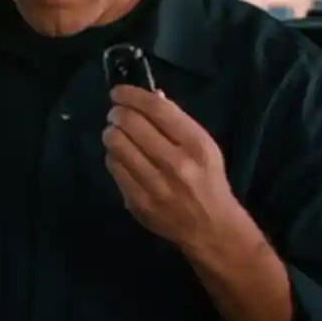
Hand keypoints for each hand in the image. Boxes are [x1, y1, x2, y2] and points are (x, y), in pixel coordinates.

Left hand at [102, 85, 240, 250]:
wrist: (210, 228)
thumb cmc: (208, 180)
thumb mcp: (204, 145)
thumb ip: (177, 122)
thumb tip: (151, 96)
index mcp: (196, 145)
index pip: (156, 109)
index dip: (131, 95)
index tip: (118, 92)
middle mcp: (176, 163)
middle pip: (130, 123)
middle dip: (117, 113)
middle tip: (116, 114)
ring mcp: (155, 185)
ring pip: (116, 144)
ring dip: (111, 132)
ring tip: (116, 133)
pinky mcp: (137, 202)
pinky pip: (113, 167)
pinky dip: (113, 156)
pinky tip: (120, 156)